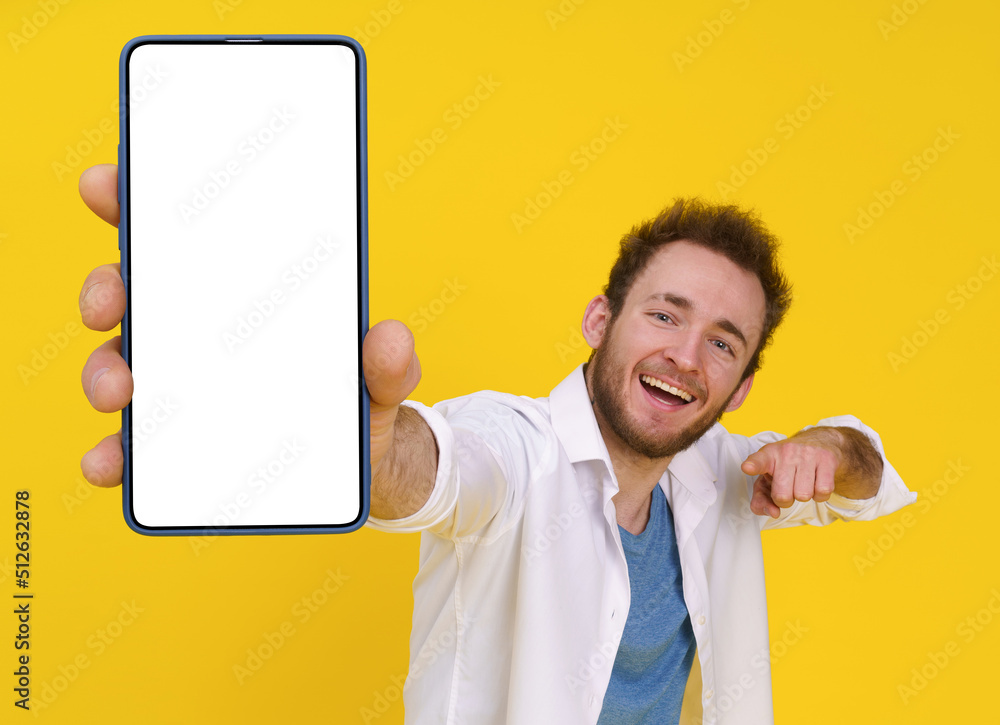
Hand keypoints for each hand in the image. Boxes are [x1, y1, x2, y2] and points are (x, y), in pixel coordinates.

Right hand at [78, 162, 424, 497]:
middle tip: (109, 305)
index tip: (105, 183)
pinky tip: (110, 463)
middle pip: (133, 296)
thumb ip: (393, 363)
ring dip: (103, 374)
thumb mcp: (386, 379)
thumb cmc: (366, 399)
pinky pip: (130, 447)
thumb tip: (392, 338)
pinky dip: (113, 453)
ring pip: (118, 366)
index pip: (182, 239)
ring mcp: (181, 388)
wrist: (369, 467)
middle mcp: (198, 333)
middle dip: (107, 290)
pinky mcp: (174, 447)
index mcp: (242, 294)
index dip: (137, 202)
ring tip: (118, 393)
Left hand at [740, 428, 843, 517]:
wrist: (819, 443)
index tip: (747, 468)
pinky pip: (823, 492)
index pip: (758, 461)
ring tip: (802, 483)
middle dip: (785, 500)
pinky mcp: (826, 459)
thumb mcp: (768, 479)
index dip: (753, 466)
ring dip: (803, 496)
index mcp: (767, 456)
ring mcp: (807, 454)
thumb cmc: (787, 466)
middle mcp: (786, 452)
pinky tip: (815, 483)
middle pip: (783, 496)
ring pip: (803, 495)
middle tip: (788, 488)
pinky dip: (819, 495)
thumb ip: (761, 500)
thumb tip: (772, 512)